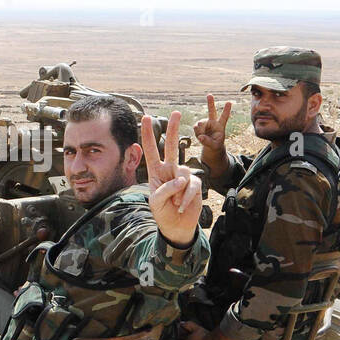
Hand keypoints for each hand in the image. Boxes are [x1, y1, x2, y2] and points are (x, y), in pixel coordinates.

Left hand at [141, 110, 201, 246]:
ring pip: (183, 172)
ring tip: (175, 203)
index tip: (144, 118)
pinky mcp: (195, 184)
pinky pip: (191, 185)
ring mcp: (183, 176)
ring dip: (178, 192)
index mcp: (156, 171)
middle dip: (173, 129)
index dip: (147, 135)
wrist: (176, 226)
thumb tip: (181, 179)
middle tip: (176, 113)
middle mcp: (169, 170)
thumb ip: (166, 188)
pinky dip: (186, 197)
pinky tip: (181, 206)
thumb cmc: (162, 212)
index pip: (150, 150)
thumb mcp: (156, 201)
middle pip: (172, 146)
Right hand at [192, 94, 232, 167]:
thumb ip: (208, 142)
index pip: (224, 117)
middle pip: (212, 111)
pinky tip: (199, 136)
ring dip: (200, 130)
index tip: (229, 102)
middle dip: (210, 103)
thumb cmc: (215, 145)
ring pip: (201, 123)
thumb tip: (200, 137)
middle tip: (209, 95)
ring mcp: (205, 123)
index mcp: (220, 126)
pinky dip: (196, 132)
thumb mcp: (214, 146)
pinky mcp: (199, 126)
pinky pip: (196, 127)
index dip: (226, 110)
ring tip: (201, 136)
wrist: (210, 146)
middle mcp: (213, 122)